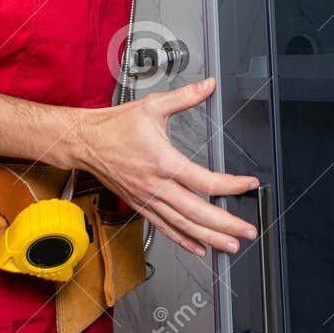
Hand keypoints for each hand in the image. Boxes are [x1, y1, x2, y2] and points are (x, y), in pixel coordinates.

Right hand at [73, 77, 259, 256]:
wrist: (85, 142)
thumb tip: (208, 85)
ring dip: (209, 237)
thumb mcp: (153, 106)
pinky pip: (165, 228)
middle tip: (248, 232)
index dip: (231, 185)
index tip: (249, 184)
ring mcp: (148, 199)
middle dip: (226, 224)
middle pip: (197, 212)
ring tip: (230, 246)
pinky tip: (199, 247)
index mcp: (164, 162)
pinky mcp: (140, 205)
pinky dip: (183, 240)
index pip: (205, 181)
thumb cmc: (115, 126)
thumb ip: (185, 97)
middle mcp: (156, 186)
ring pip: (182, 225)